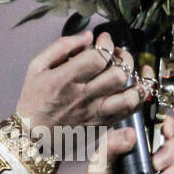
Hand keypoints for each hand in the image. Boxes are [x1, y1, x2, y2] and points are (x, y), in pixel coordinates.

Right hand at [16, 31, 145, 131]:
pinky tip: (141, 84)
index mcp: (66, 81)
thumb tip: (88, 36)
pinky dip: (140, 96)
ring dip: (137, 78)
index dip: (106, 44)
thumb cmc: (34, 99)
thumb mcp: (37, 67)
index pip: (98, 58)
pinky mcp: (103, 124)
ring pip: (130, 97)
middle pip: (118, 75)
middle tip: (116, 53)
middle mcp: (84, 98)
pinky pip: (130, 111)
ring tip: (129, 68)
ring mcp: (96, 114)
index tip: (103, 39)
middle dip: (123, 57)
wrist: (32, 136)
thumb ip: (61, 47)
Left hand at [84, 114, 173, 173]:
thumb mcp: (101, 157)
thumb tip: (131, 133)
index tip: (167, 131)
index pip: (159, 125)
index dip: (168, 125)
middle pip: (172, 146)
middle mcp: (151, 153)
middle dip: (168, 154)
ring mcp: (156, 171)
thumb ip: (113, 143)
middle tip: (156, 164)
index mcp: (138, 139)